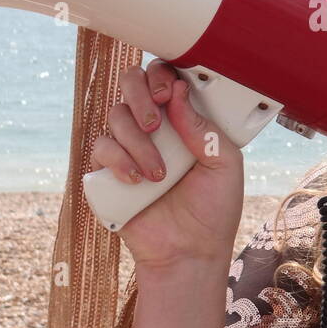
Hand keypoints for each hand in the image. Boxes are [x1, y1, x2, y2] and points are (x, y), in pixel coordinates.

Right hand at [90, 59, 244, 268]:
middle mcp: (155, 127)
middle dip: (140, 97)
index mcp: (185, 119)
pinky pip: (101, 147)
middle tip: (156, 124)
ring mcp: (130, 146)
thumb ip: (204, 128)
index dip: (161, 75)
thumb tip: (178, 91)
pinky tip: (136, 180)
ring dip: (137, 142)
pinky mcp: (109, 170)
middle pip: (131, 82)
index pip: (165, 78)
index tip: (169, 92)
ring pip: (116, 115)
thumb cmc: (213, 209)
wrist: (190, 252)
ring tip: (158, 174)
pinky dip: (118, 160)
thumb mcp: (225, 165)